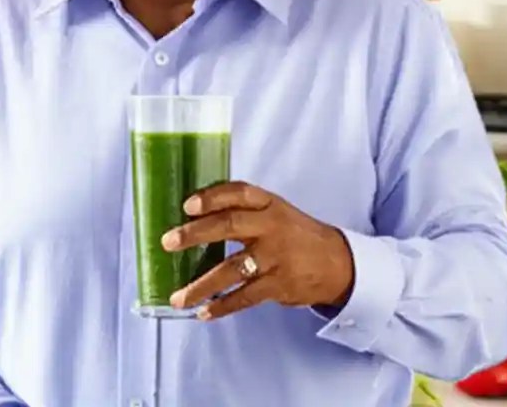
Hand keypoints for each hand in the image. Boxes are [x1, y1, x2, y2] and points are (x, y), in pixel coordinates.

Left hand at [161, 180, 355, 320]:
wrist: (338, 262)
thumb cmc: (294, 234)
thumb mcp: (275, 212)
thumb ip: (243, 211)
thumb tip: (192, 217)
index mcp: (269, 204)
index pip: (239, 193)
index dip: (212, 196)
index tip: (188, 205)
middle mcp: (272, 227)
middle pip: (229, 225)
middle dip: (195, 234)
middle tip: (168, 242)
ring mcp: (276, 257)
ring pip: (232, 269)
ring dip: (201, 284)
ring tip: (178, 297)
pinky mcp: (279, 284)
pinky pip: (245, 297)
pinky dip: (222, 306)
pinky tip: (203, 312)